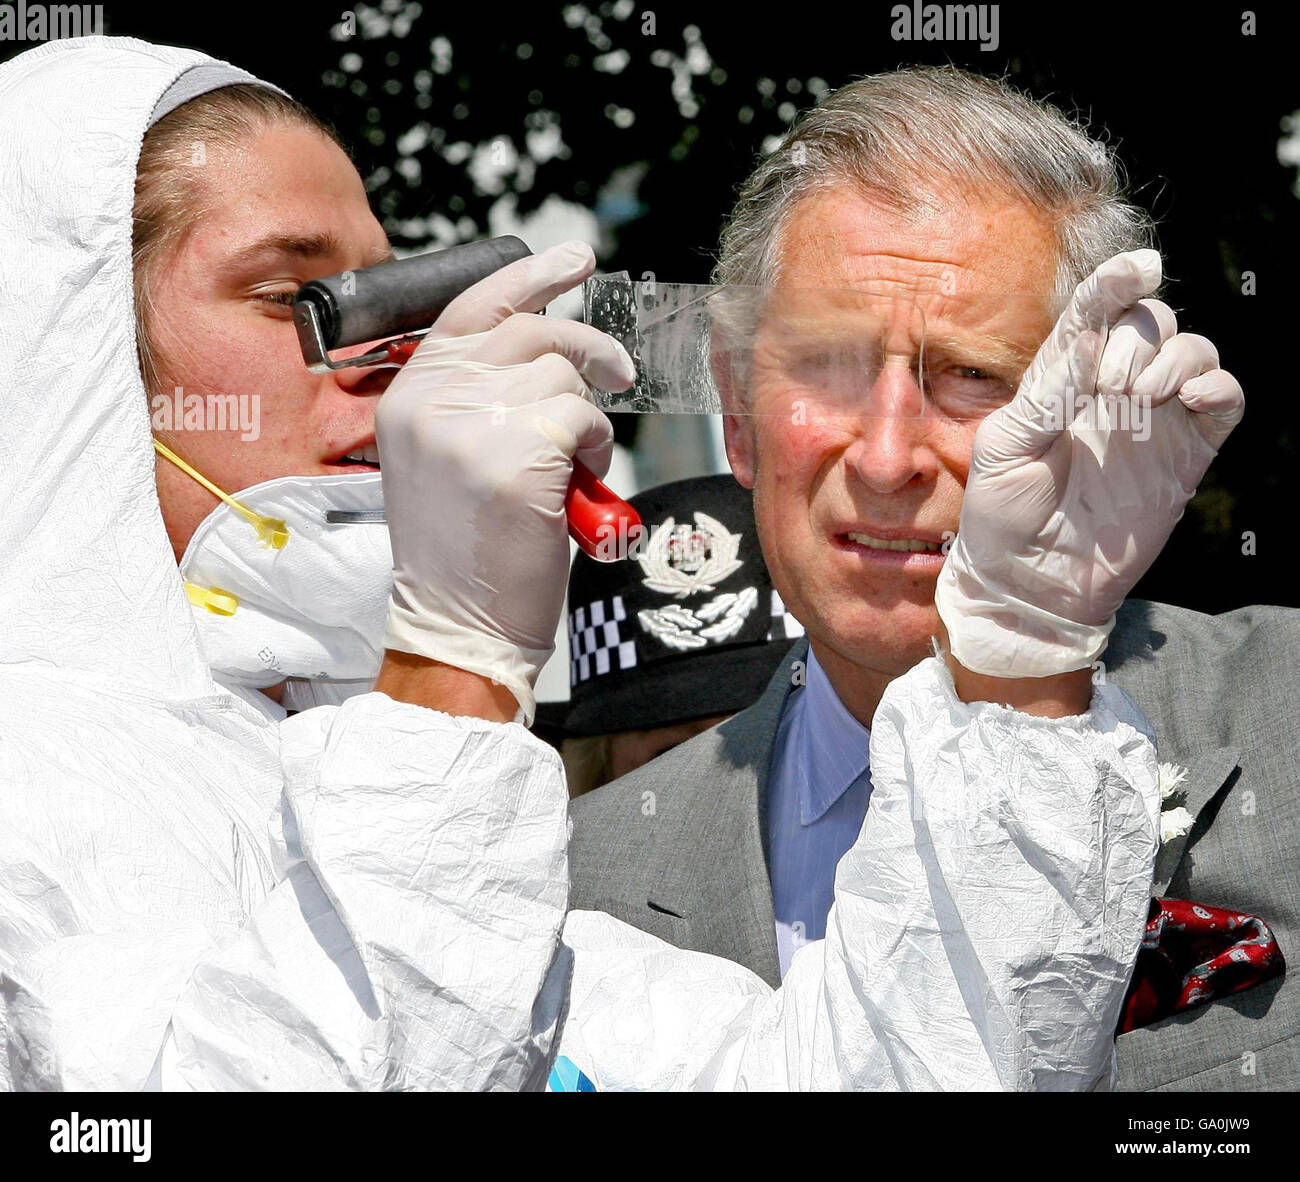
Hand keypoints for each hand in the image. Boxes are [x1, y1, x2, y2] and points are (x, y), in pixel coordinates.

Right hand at [376, 242, 634, 722]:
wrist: (459, 623)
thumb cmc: (465, 550)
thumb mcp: (445, 458)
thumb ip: (475, 397)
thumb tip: (541, 350)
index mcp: (409, 395)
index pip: (473, 307)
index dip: (530, 278)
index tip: (575, 259)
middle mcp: (432, 399)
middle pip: (532, 331)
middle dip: (588, 348)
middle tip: (618, 373)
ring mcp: (469, 424)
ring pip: (564, 375)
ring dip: (590, 415)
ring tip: (579, 460)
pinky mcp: (515, 455)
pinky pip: (583, 416)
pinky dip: (597, 445)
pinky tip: (582, 480)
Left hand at [935, 249, 1243, 677]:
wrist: (1030, 583)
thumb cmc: (1002, 516)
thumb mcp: (1002, 449)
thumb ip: (1046, 394)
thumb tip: (1089, 341)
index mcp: (1061, 380)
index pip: (1094, 313)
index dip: (1118, 282)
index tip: (1139, 267)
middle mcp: (1110, 392)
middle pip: (1151, 323)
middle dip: (1138, 336)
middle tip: (1111, 385)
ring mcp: (1152, 422)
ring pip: (1193, 351)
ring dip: (1175, 357)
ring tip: (1141, 396)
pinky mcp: (1185, 456)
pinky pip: (1224, 402)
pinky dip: (1218, 386)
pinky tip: (1187, 398)